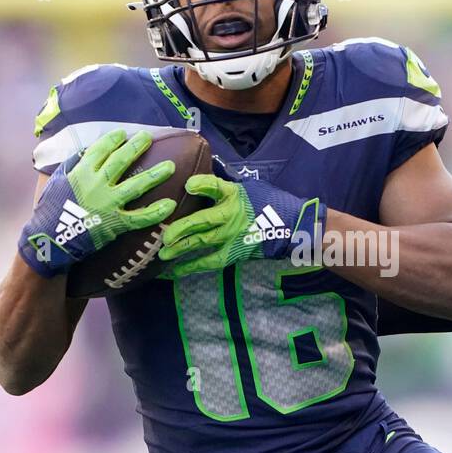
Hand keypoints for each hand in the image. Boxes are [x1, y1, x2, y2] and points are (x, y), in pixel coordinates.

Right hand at [18, 129, 176, 276]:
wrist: (50, 239)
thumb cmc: (51, 210)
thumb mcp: (56, 181)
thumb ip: (71, 165)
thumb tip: (83, 151)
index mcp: (81, 173)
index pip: (100, 150)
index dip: (113, 140)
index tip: (123, 133)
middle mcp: (96, 185)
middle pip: (120, 162)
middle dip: (136, 147)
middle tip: (149, 137)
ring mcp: (107, 204)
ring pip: (135, 186)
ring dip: (154, 175)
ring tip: (171, 166)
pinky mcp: (115, 223)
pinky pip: (139, 217)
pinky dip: (155, 212)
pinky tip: (170, 205)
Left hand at [158, 174, 322, 277]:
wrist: (289, 227)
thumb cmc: (266, 203)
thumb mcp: (247, 187)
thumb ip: (222, 186)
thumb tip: (196, 181)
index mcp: (234, 194)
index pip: (217, 187)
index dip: (202, 185)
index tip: (188, 185)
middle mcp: (231, 215)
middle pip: (203, 221)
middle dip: (182, 228)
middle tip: (164, 235)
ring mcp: (231, 236)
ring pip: (202, 242)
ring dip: (180, 248)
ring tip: (162, 254)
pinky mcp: (233, 253)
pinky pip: (208, 261)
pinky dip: (190, 266)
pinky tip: (173, 271)